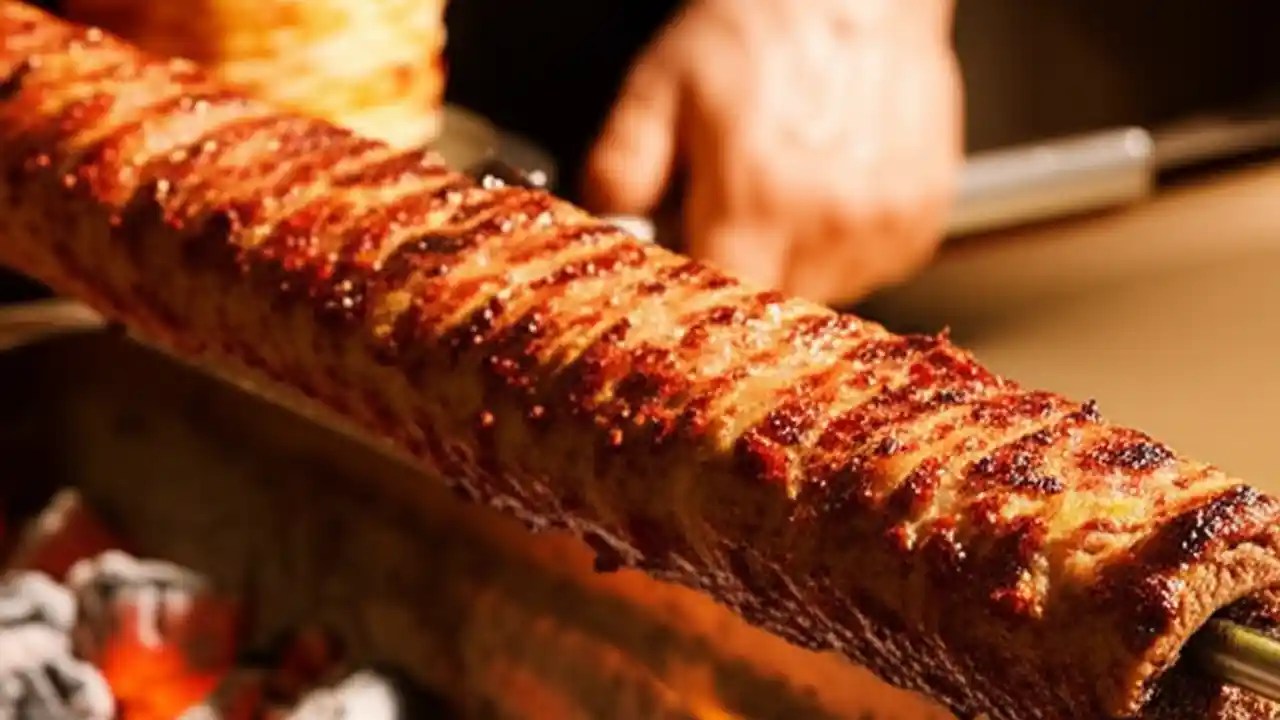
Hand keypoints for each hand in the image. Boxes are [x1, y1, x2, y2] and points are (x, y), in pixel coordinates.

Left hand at [584, 0, 962, 305]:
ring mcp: (882, 225)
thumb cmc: (759, 26)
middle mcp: (828, 222)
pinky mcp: (918, 222)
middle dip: (743, 277)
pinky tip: (828, 190)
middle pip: (770, 308)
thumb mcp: (660, 85)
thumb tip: (607, 231)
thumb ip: (621, 168)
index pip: (720, 309)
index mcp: (758, 198)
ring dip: (793, 265)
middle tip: (731, 218)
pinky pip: (869, 270)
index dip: (695, 303)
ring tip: (783, 193)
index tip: (686, 276)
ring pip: (822, 294)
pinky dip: (842, 248)